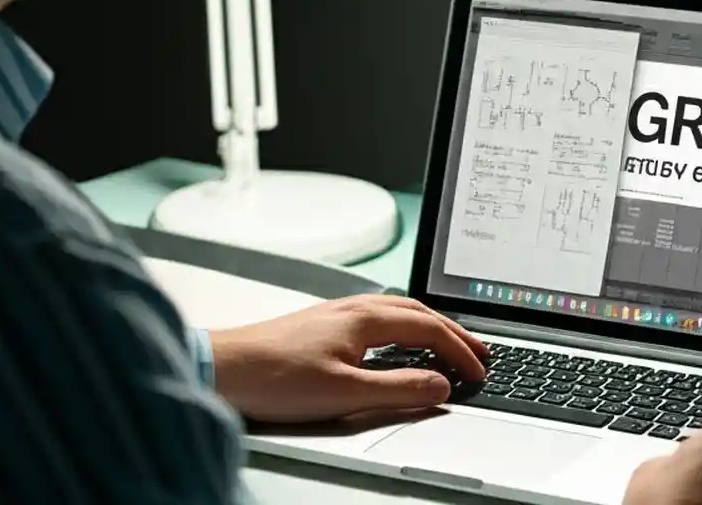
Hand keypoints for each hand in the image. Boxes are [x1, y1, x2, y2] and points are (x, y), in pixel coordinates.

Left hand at [209, 295, 490, 422]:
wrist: (222, 367)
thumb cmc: (274, 378)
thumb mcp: (345, 393)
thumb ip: (398, 390)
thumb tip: (440, 385)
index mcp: (366, 319)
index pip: (430, 329)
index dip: (459, 351)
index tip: (477, 370)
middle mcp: (355, 308)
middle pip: (420, 313)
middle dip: (454, 332)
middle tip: (479, 352)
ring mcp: (338, 313)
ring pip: (400, 310)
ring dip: (431, 326)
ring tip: (449, 343)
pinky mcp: (324, 324)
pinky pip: (380, 316)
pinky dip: (406, 326)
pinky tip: (398, 341)